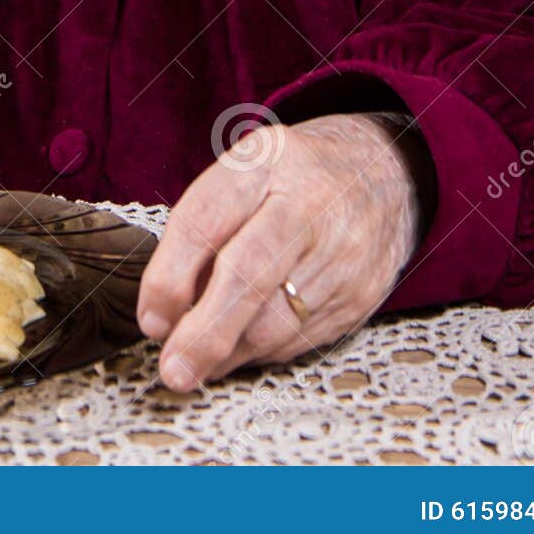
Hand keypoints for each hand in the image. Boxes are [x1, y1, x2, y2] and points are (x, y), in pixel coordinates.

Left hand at [137, 111, 432, 390]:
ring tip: (202, 357)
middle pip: (248, 277)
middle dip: (203, 333)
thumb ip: (201, 228)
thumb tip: (164, 311)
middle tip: (174, 369)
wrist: (381, 176)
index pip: (207, 220)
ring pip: (274, 323)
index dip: (171, 277)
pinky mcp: (362, 294)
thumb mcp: (243, 174)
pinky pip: (301, 340)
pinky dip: (265, 351)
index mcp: (265, 164)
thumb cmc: (290, 180)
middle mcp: (308, 204)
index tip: (152, 321)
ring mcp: (342, 252)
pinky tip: (246, 343)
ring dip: (229, 351)